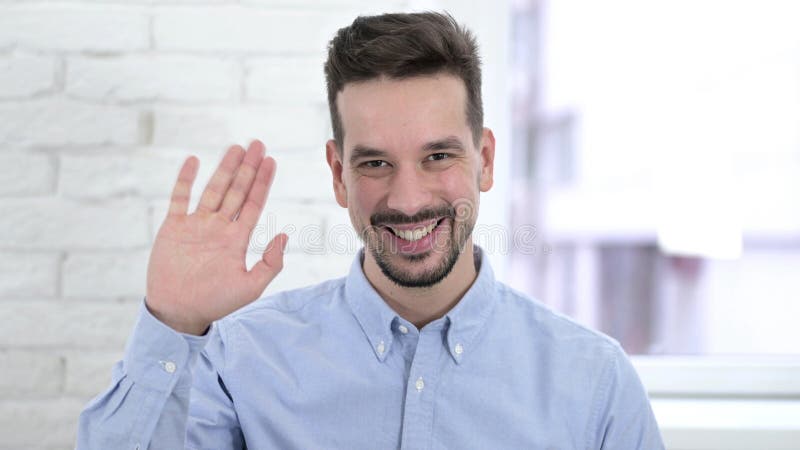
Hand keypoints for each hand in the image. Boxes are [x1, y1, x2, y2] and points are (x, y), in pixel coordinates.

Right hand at [146, 140, 287, 334]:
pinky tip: (193, 160)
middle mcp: (218, 227)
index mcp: (236, 239)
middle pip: (237, 190)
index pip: (253, 204)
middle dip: (248, 167)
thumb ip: (270, 263)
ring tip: (236, 147)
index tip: (271, 161)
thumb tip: (284, 236)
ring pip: (213, 189)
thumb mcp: (250, 287)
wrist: (178, 312)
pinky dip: (185, 179)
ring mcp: (196, 225)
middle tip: (258, 144)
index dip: (262, 182)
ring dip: (224, 168)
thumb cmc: (215, 303)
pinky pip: (180, 198)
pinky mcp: (173, 227)